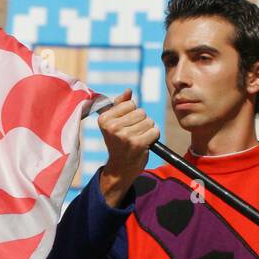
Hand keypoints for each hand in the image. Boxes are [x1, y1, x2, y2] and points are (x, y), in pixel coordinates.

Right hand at [98, 89, 159, 206]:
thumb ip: (120, 105)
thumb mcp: (114, 123)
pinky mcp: (137, 144)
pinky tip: (144, 144)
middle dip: (141, 121)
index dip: (132, 113)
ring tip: (138, 139)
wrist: (120, 168)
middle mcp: (113, 127)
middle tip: (132, 134)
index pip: (130, 104)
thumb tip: (128, 91)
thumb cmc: (118, 143)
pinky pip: (154, 131)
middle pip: (141, 112)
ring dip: (147, 130)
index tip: (124, 125)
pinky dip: (153, 137)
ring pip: (149, 121)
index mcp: (104, 119)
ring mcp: (125, 136)